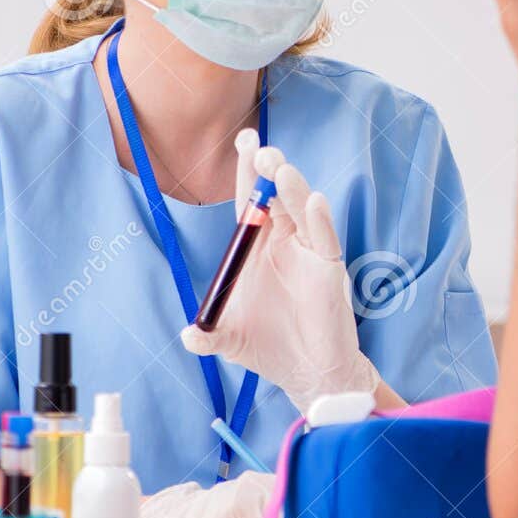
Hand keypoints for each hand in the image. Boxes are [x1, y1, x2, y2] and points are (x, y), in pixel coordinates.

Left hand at [181, 132, 378, 412]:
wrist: (307, 375)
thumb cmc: (269, 350)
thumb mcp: (229, 340)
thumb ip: (209, 335)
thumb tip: (188, 335)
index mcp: (256, 250)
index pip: (249, 203)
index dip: (246, 174)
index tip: (244, 141)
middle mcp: (284, 244)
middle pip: (276, 198)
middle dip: (268, 171)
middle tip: (261, 149)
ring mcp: (309, 254)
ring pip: (301, 212)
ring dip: (292, 190)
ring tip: (281, 170)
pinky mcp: (330, 270)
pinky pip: (325, 240)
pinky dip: (320, 221)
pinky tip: (314, 203)